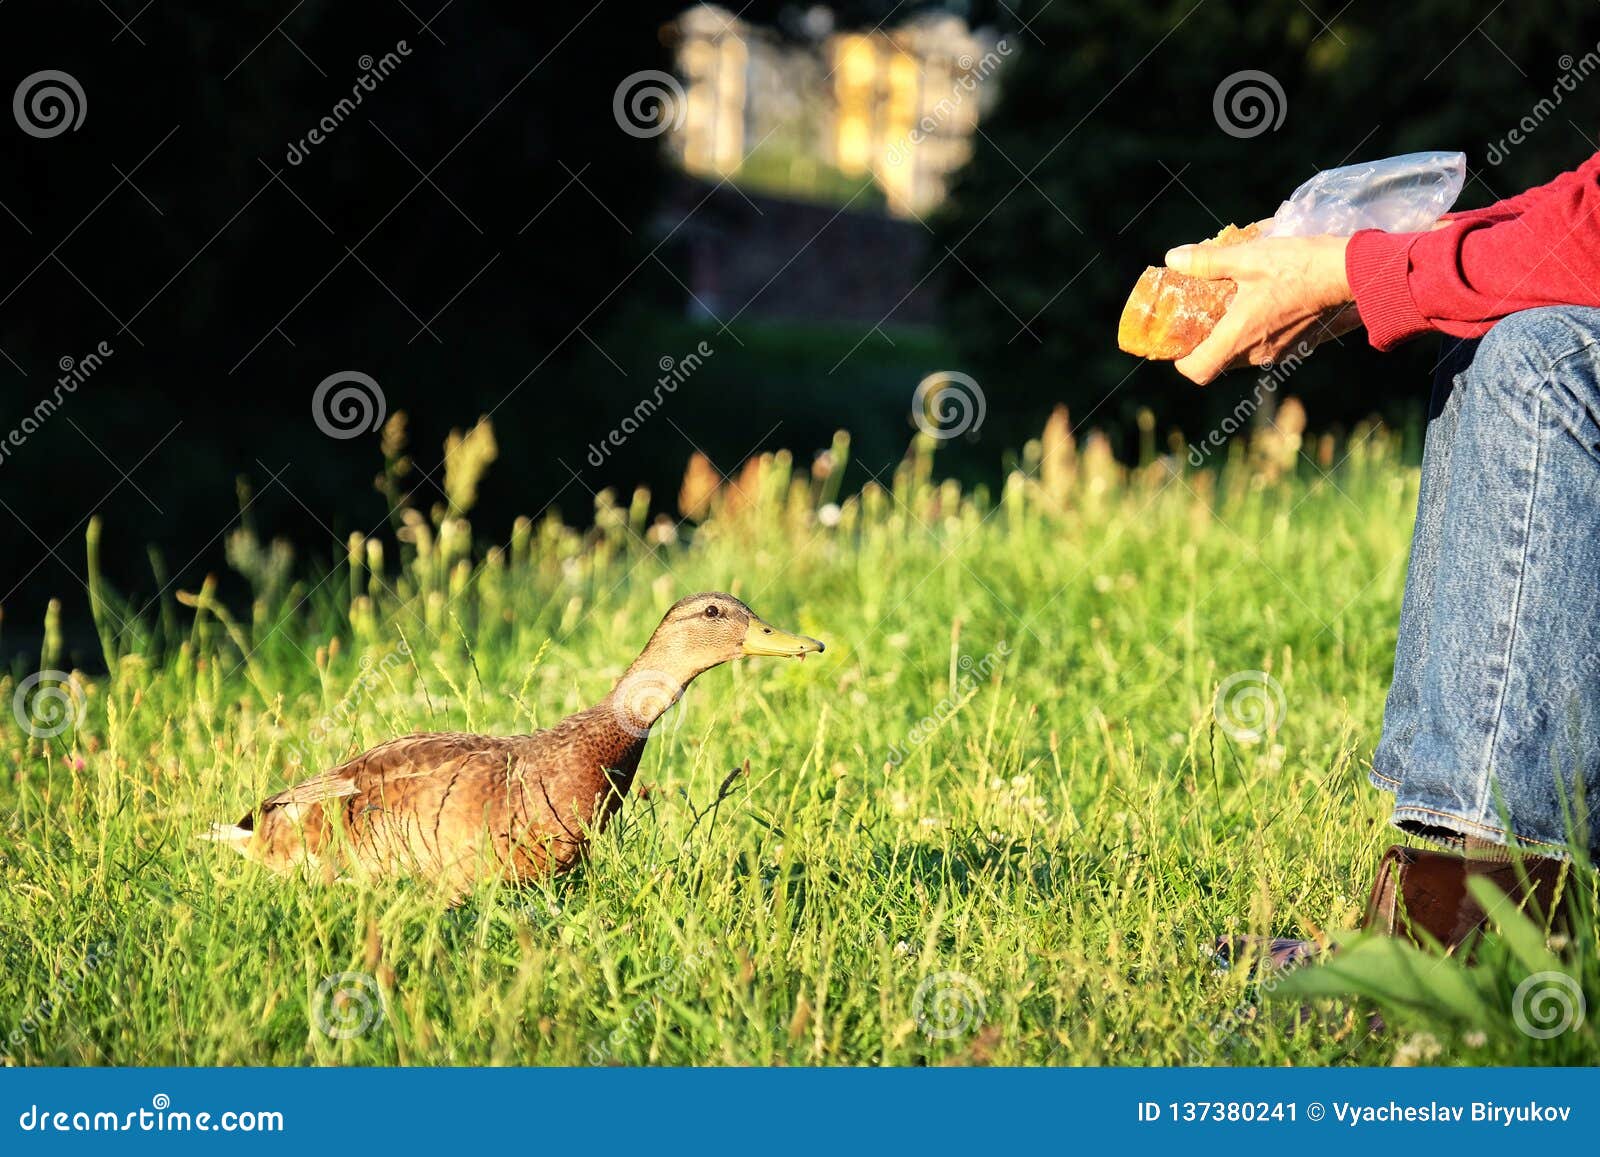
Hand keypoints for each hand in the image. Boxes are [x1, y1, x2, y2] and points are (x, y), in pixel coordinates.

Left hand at [1164, 234, 1357, 384]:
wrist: (1353, 274)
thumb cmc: (1300, 265)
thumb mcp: (1248, 257)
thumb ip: (1208, 261)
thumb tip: (1173, 258)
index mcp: (1240, 338)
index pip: (1199, 371)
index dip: (1182, 361)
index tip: (1179, 341)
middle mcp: (1258, 354)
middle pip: (1218, 362)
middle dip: (1205, 342)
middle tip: (1199, 314)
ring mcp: (1279, 353)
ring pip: (1242, 355)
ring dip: (1230, 335)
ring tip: (1227, 304)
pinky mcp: (1297, 346)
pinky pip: (1264, 347)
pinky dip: (1253, 332)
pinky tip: (1256, 304)